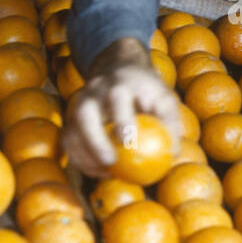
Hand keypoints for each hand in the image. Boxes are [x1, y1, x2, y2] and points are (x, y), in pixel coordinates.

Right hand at [62, 37, 182, 177]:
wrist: (119, 69)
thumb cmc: (147, 91)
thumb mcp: (163, 98)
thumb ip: (170, 122)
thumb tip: (172, 153)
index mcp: (120, 83)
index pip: (118, 98)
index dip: (121, 119)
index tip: (128, 141)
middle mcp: (95, 91)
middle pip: (85, 113)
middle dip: (94, 139)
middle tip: (110, 161)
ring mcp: (79, 102)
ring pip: (72, 129)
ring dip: (85, 154)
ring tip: (105, 172)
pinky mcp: (71, 116)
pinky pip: (69, 140)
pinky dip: (80, 157)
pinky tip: (97, 171)